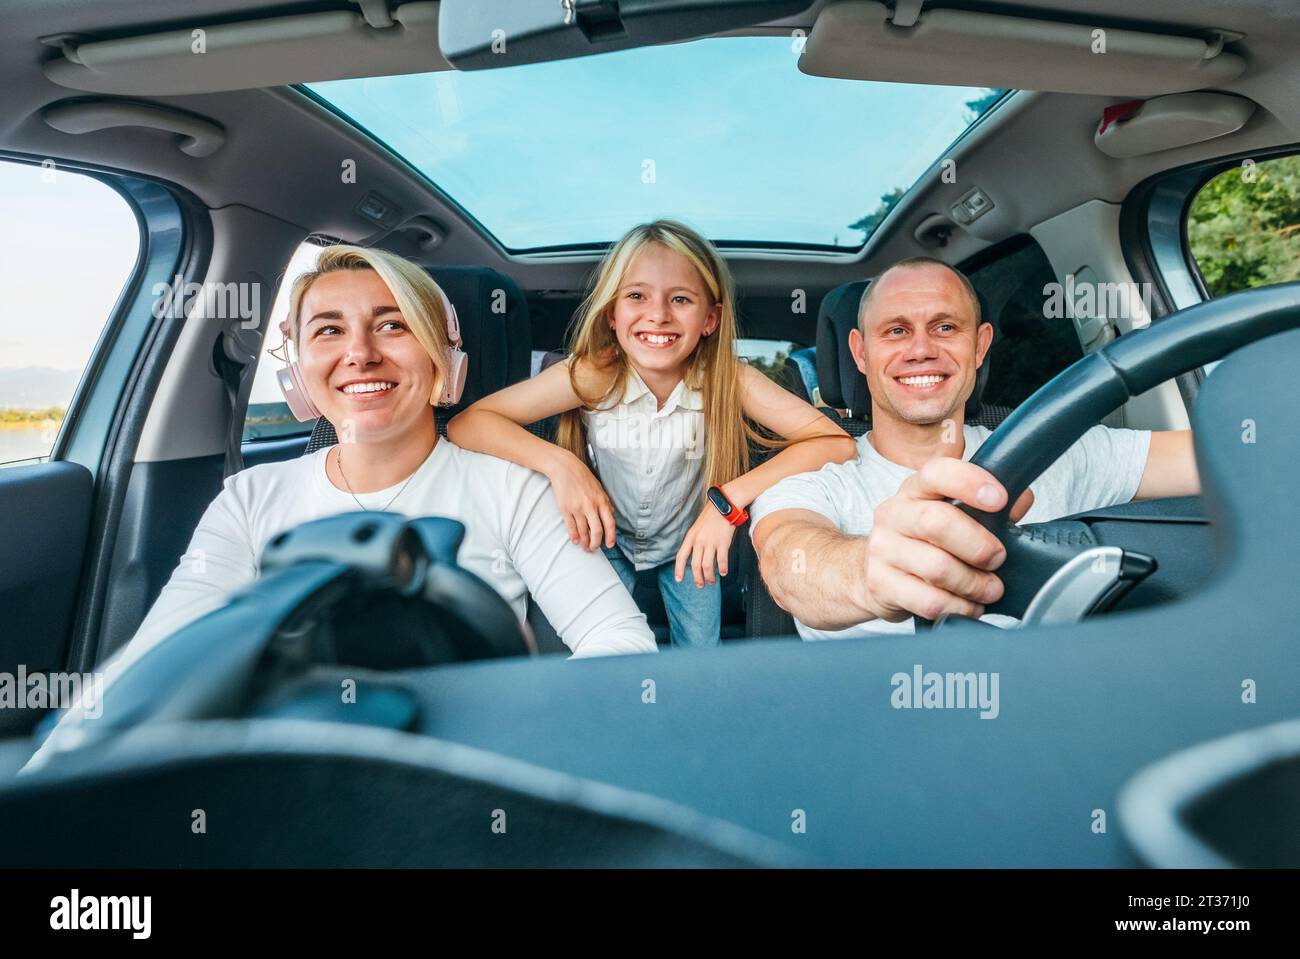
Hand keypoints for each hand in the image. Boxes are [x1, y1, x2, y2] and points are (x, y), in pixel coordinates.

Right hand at [545, 450, 616, 550]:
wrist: (565, 468)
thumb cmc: (583, 477)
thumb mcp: (599, 488)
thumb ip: (606, 502)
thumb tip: (612, 515)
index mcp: (601, 501)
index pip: (609, 523)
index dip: (611, 536)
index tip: (609, 545)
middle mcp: (590, 506)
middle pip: (597, 531)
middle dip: (596, 543)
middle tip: (594, 549)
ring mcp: (577, 508)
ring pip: (583, 531)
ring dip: (584, 542)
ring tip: (585, 547)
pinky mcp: (565, 508)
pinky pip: (571, 526)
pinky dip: (574, 536)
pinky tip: (575, 540)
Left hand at [674, 506, 737, 587]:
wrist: (725, 505)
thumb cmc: (713, 516)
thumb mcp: (698, 527)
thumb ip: (695, 540)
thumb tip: (696, 555)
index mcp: (691, 537)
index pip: (681, 556)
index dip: (679, 569)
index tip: (678, 579)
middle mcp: (699, 541)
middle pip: (695, 565)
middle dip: (697, 578)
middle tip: (700, 585)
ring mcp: (711, 542)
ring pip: (707, 566)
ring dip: (709, 577)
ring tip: (712, 581)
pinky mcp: (723, 543)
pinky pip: (721, 561)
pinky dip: (722, 569)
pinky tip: (723, 572)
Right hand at [864, 458, 1034, 622]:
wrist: (875, 574)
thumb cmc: (923, 543)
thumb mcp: (953, 517)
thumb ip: (989, 508)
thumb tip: (1022, 498)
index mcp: (915, 490)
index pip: (937, 473)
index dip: (970, 482)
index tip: (1000, 499)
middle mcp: (893, 513)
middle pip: (936, 522)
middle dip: (978, 546)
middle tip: (997, 560)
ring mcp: (882, 548)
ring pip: (936, 568)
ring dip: (973, 584)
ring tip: (989, 590)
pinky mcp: (880, 583)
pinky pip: (928, 600)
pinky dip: (958, 607)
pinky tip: (967, 605)